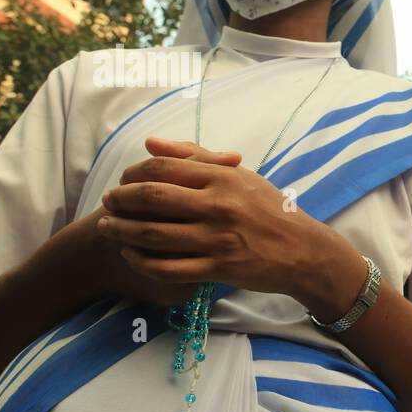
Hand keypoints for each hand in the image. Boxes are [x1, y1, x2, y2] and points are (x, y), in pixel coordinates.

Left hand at [96, 137, 360, 309]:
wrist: (304, 251)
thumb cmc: (270, 210)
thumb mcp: (240, 175)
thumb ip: (195, 156)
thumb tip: (150, 142)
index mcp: (223, 177)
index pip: (163, 168)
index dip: (132, 174)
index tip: (123, 181)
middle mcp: (219, 205)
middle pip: (151, 198)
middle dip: (120, 201)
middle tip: (108, 204)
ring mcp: (218, 239)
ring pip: (153, 235)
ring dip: (122, 231)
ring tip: (108, 229)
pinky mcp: (219, 269)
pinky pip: (167, 268)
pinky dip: (142, 262)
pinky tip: (131, 256)